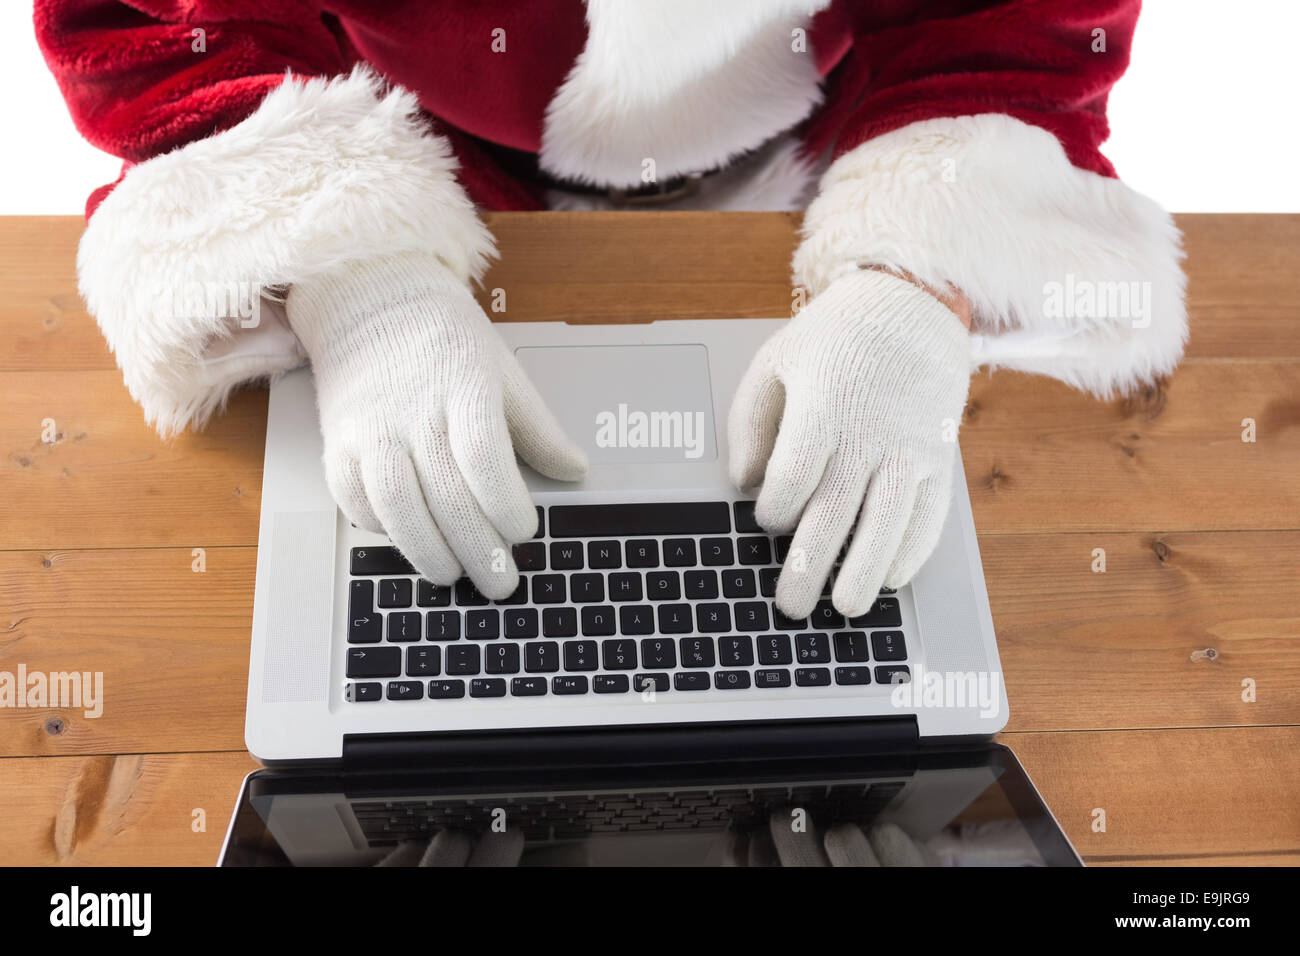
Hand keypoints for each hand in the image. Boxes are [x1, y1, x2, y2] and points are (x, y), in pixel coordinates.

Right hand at [286, 251, 587, 598]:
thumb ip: (538, 428)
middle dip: (479, 549)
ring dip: (428, 551)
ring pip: (396, 505)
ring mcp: (370, 428)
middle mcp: (413, 410)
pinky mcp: (338, 443)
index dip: (505, 503)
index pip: (484, 456)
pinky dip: (382, 529)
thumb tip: (575, 471)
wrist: (371, 301)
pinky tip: (409, 541)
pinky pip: (355, 499)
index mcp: (464, 386)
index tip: (525, 529)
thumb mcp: (503, 372)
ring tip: (454, 574)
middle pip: (446, 494)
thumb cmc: (445, 340)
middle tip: (501, 581)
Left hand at [728, 270, 970, 618]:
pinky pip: (930, 515)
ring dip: (864, 572)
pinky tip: (891, 577)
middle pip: (835, 514)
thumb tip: (742, 482)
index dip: (775, 512)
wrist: (911, 310)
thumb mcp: (776, 362)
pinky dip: (912, 551)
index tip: (769, 519)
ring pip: (887, 524)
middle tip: (791, 606)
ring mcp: (909, 449)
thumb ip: (750, 423)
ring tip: (845, 608)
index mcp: (822, 409)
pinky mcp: (939, 458)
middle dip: (809, 567)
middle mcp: (868, 434)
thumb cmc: (834, 341)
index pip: (793, 481)